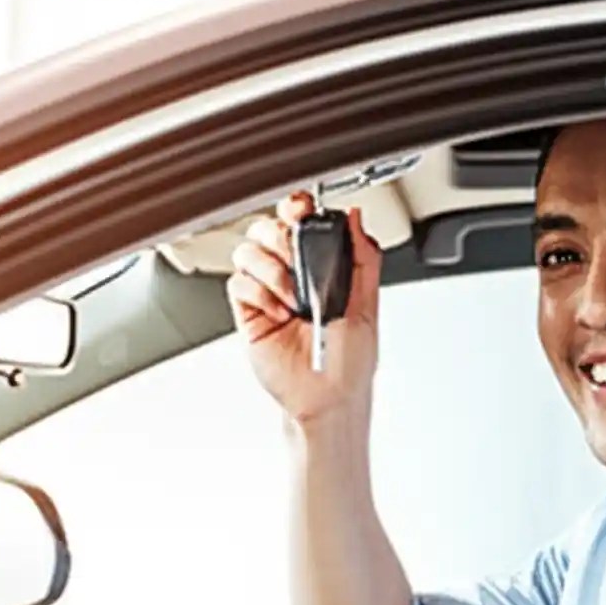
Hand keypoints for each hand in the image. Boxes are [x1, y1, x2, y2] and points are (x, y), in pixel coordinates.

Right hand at [226, 192, 381, 427]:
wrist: (328, 397)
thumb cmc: (349, 360)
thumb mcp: (367, 305)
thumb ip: (364, 258)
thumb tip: (356, 218)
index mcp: (322, 266)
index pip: (300, 221)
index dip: (295, 208)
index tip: (301, 211)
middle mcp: (292, 274)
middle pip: (267, 228)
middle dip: (280, 236)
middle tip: (295, 257)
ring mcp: (267, 292)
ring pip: (248, 251)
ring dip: (272, 270)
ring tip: (293, 299)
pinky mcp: (249, 313)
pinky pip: (238, 283)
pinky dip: (258, 294)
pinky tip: (278, 313)